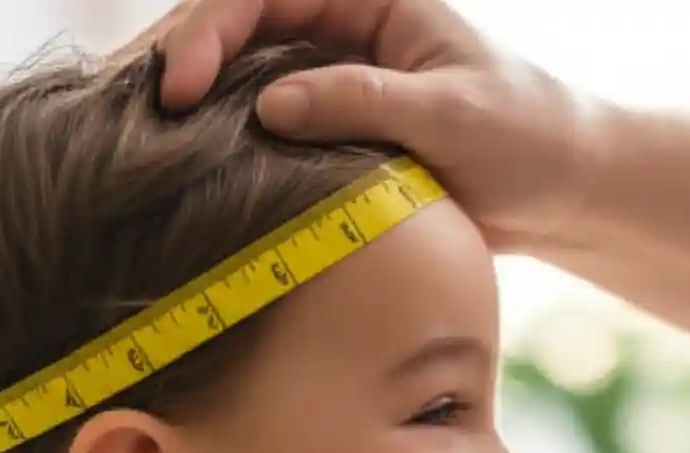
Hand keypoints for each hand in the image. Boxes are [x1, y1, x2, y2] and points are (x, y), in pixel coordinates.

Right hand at [155, 0, 603, 251]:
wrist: (561, 190)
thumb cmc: (525, 138)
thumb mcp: (451, 115)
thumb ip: (362, 103)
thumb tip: (266, 107)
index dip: (212, 29)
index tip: (181, 85)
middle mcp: (342, 29)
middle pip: (236, 25)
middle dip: (179, 58)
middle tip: (127, 108)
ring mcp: (331, 81)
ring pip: (238, 76)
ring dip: (188, 101)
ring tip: (131, 136)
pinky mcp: (329, 133)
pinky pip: (259, 127)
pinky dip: (218, 141)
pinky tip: (180, 167)